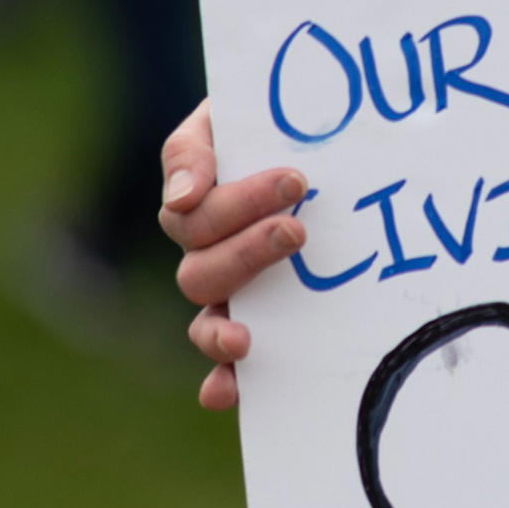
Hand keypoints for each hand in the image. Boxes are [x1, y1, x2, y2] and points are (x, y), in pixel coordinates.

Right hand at [155, 101, 309, 412]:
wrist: (324, 134)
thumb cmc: (282, 124)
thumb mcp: (238, 117)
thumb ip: (200, 145)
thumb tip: (183, 198)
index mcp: (199, 196)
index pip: (194, 213)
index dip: (237, 204)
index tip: (295, 181)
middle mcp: (207, 247)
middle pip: (201, 268)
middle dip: (248, 253)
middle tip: (297, 231)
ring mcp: (231, 288)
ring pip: (207, 315)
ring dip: (220, 328)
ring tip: (248, 335)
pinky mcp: (258, 320)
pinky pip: (226, 358)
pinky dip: (221, 378)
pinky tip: (225, 390)